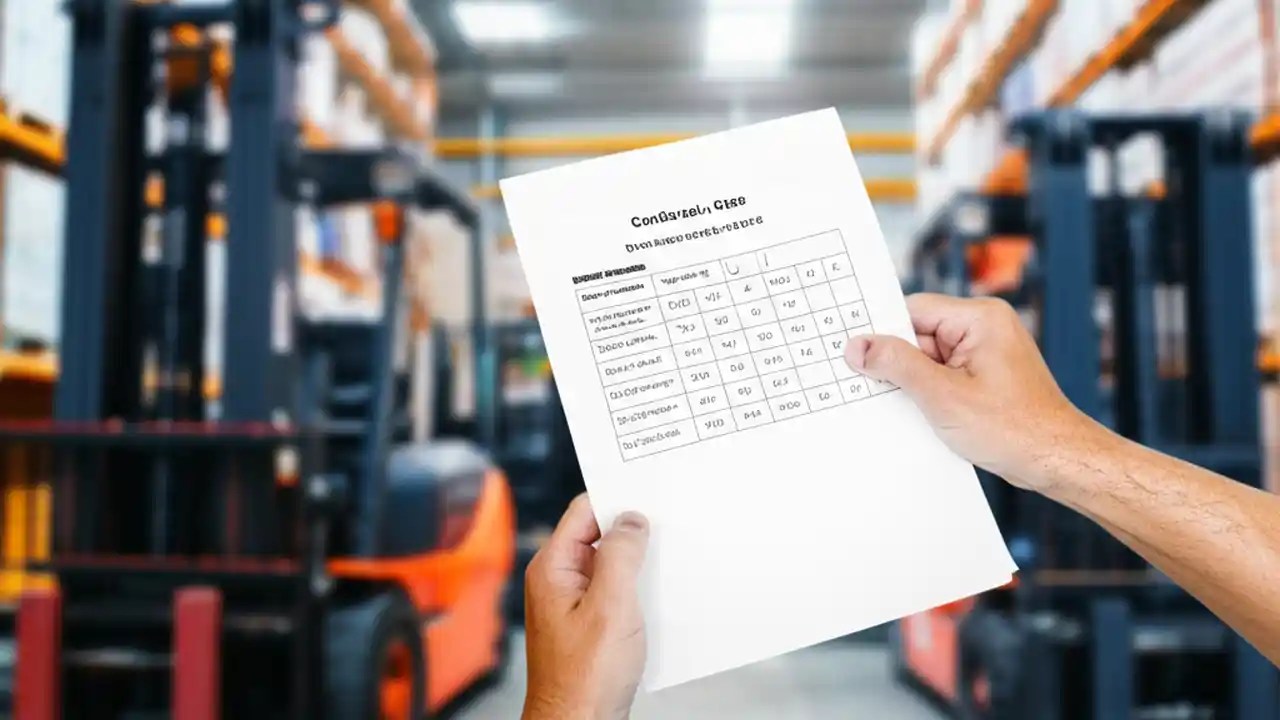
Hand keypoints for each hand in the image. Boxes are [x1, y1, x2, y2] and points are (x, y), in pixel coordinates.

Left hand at [523, 495, 649, 719]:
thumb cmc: (585, 679)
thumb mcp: (610, 606)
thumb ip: (620, 555)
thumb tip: (631, 520)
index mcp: (553, 568)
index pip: (583, 512)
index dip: (615, 500)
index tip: (648, 495)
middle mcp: (558, 581)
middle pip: (596, 535)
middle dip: (630, 532)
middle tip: (666, 527)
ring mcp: (572, 603)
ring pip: (609, 565)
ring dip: (636, 564)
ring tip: (666, 563)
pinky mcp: (588, 623)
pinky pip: (613, 591)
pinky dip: (635, 589)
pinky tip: (656, 597)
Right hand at [844, 293, 1104, 493]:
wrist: (1058, 461)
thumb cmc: (1014, 430)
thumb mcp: (942, 396)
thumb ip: (897, 365)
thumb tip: (858, 346)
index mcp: (980, 318)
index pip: (914, 310)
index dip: (884, 334)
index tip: (856, 356)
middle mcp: (986, 327)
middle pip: (920, 333)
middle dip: (900, 364)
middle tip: (879, 391)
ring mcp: (988, 352)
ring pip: (930, 357)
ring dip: (916, 383)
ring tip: (917, 410)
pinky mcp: (988, 375)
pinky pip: (946, 374)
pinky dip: (932, 393)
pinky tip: (929, 416)